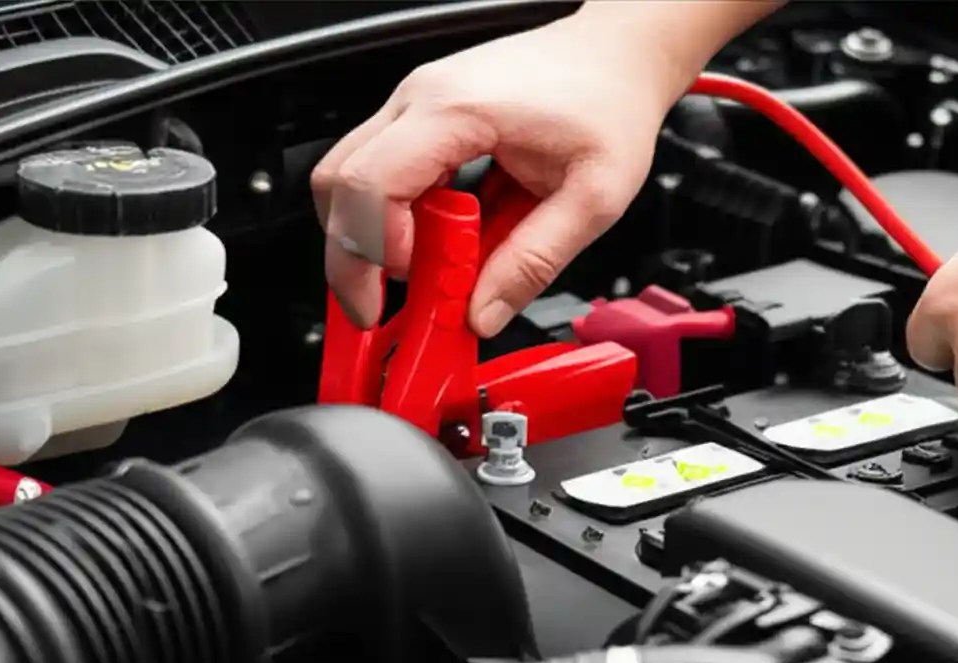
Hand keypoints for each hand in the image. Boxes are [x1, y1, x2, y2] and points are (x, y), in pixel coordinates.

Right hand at [310, 17, 678, 336]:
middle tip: (385, 305)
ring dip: (376, 238)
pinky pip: (382, 173)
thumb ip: (535, 262)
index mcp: (456, 110)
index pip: (370, 186)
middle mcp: (421, 99)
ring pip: (350, 179)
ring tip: (430, 271)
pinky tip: (444, 239)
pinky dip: (399, 218)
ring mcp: (416, 105)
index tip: (392, 301)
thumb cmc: (608, 100)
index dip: (371, 254)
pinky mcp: (424, 117)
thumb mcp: (594, 198)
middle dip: (353, 256)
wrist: (618, 54)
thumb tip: (482, 315)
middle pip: (339, 183)